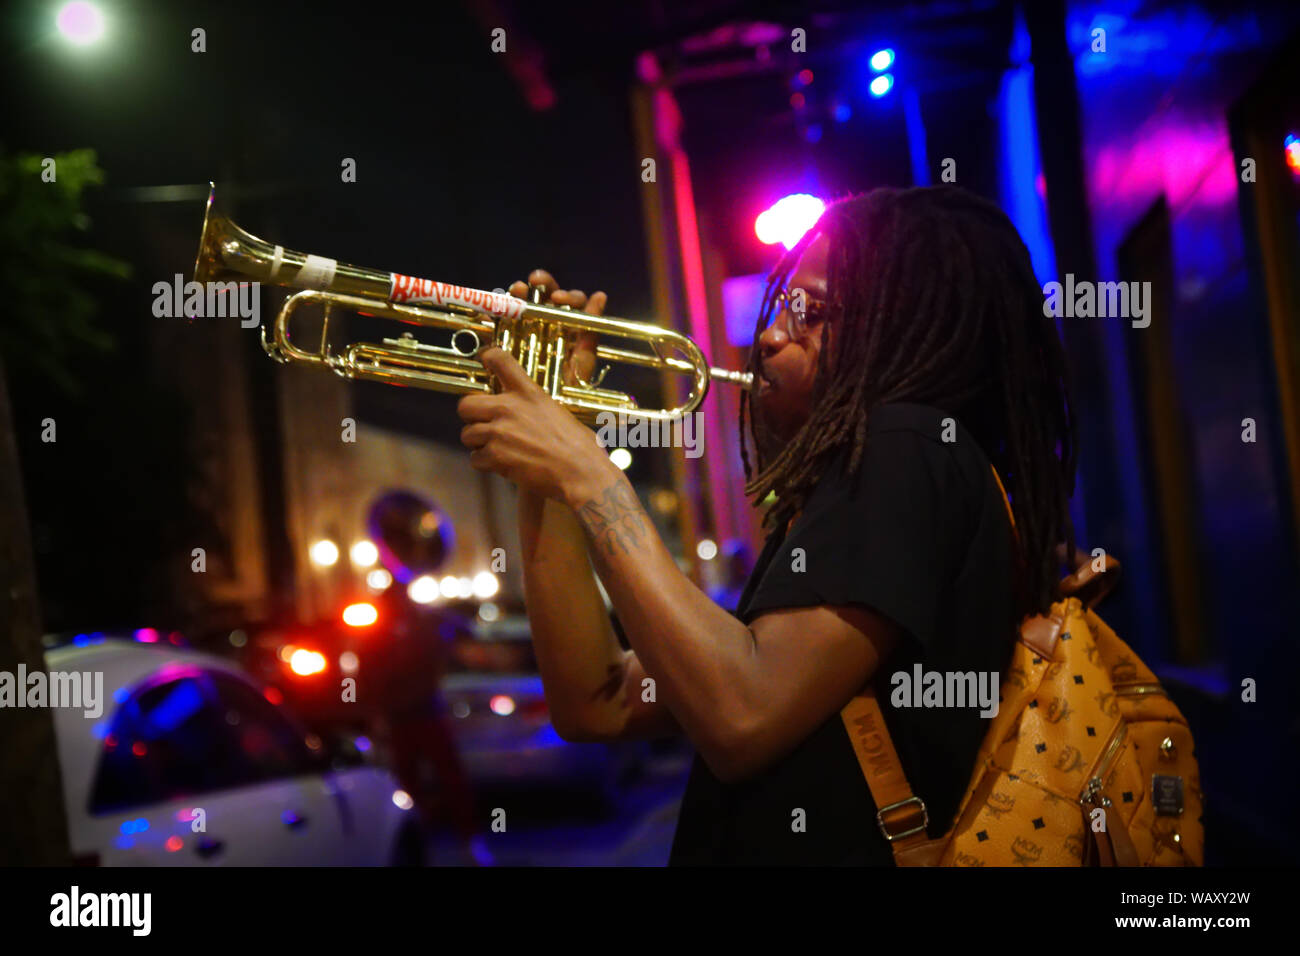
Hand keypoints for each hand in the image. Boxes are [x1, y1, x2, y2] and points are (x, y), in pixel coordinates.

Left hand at [458, 269, 615, 503]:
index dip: (486, 357)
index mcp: (528, 393)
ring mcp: (499, 432)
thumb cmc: (579, 447)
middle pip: (465, 404)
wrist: (580, 473)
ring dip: (479, 445)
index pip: (499, 360)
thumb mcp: (560, 413)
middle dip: (471, 417)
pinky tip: (504, 466)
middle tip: (484, 426)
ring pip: (468, 435)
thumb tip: (530, 410)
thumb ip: (536, 406)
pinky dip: (486, 465)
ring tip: (499, 451)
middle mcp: (509, 408)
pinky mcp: (495, 455)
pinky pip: (475, 459)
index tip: (483, 360)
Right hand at [506, 269, 604, 386]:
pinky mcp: (510, 338)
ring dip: (521, 292)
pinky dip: (500, 310)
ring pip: (526, 303)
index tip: (558, 298)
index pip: (571, 301)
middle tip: (535, 282)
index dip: (567, 295)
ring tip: (516, 290)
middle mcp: (551, 323)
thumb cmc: (569, 387)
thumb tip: (600, 295)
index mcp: (571, 325)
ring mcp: (530, 329)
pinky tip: (498, 305)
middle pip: (547, 295)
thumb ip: (590, 328)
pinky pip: (505, 320)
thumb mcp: (583, 360)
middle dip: (542, 284)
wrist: (545, 410)